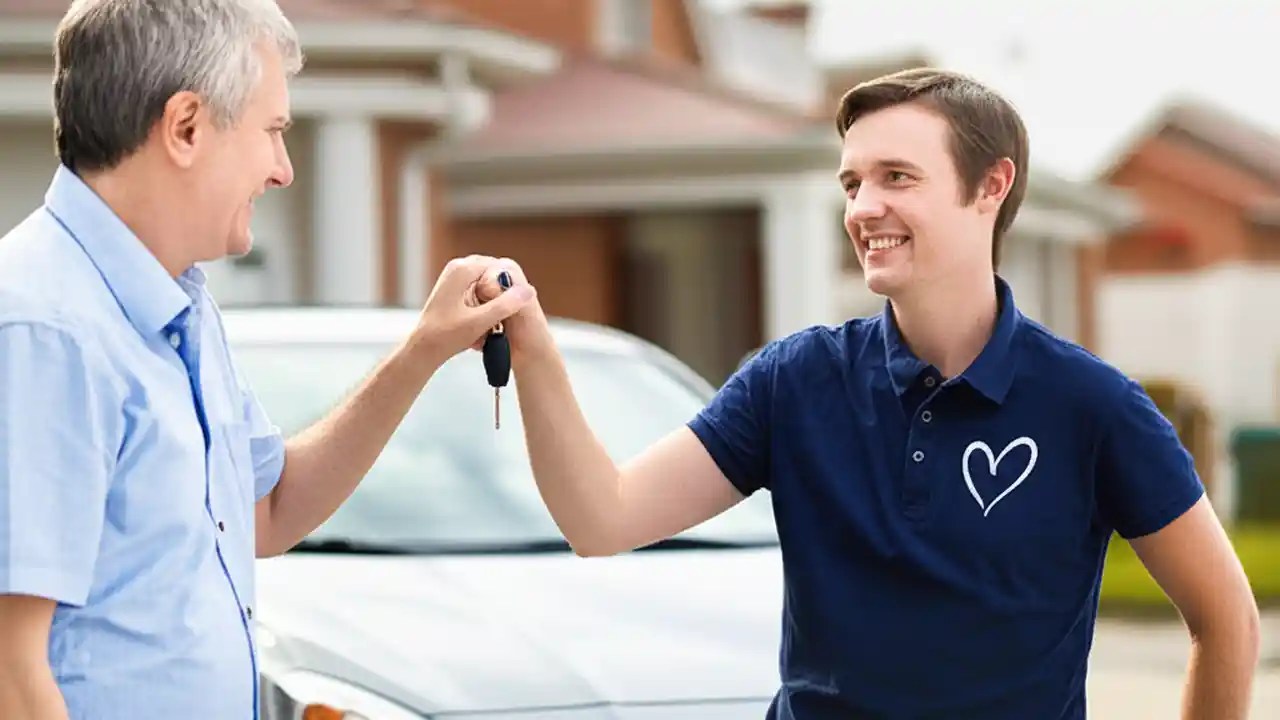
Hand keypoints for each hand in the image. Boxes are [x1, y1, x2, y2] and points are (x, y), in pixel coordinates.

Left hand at [416, 255, 535, 360]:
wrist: (424, 348)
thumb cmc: (446, 337)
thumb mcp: (479, 322)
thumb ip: (504, 305)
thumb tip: (526, 290)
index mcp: (462, 269)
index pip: (499, 267)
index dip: (508, 287)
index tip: (510, 307)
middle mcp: (458, 267)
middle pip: (494, 273)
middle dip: (501, 294)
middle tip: (503, 315)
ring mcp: (455, 276)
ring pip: (487, 282)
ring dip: (493, 300)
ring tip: (492, 321)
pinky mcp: (455, 287)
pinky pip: (479, 289)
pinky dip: (485, 303)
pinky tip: (483, 322)